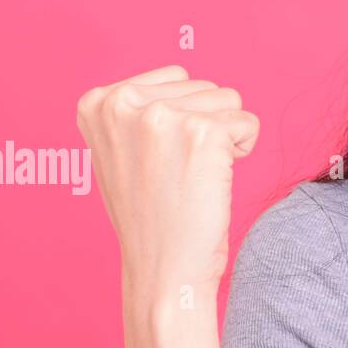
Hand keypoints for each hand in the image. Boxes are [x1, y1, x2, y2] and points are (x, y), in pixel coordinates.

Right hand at [77, 64, 259, 300]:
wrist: (163, 270)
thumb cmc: (150, 213)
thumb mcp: (122, 150)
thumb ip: (139, 109)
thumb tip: (181, 78)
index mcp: (99, 102)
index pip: (177, 77)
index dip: (183, 117)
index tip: (159, 157)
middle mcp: (124, 103)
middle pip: (205, 85)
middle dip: (205, 125)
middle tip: (178, 172)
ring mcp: (162, 117)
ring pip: (229, 99)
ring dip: (224, 136)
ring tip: (194, 175)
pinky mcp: (202, 133)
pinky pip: (247, 123)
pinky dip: (242, 149)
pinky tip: (213, 179)